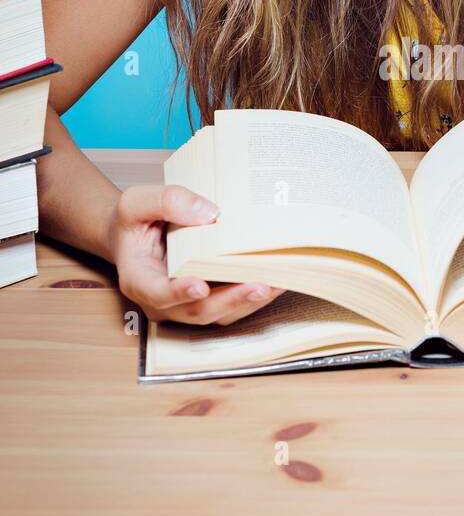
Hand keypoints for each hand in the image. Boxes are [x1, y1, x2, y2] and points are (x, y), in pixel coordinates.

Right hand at [108, 184, 285, 324]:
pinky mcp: (206, 301)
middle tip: (258, 286)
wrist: (134, 234)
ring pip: (219, 313)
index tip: (199, 285)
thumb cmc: (133, 222)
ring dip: (249, 301)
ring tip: (278, 282)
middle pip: (197, 310)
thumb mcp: (136, 202)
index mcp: (138, 279)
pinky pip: (230, 306)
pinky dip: (252, 296)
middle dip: (230, 300)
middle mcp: (162, 301)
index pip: (158, 293)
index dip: (179, 292)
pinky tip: (276, 279)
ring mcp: (185, 306)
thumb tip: (208, 213)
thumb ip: (167, 201)